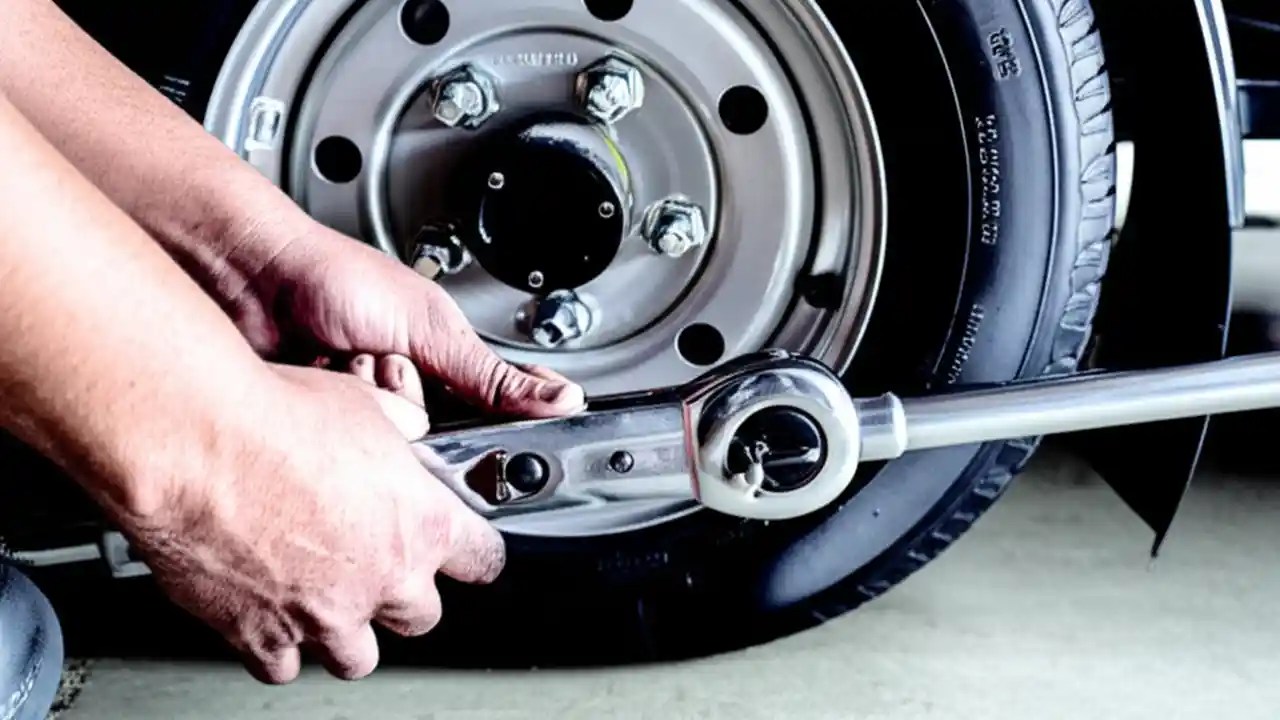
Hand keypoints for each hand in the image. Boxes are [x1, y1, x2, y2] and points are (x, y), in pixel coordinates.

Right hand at [118, 362, 501, 683]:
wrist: (195, 442)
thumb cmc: (273, 417)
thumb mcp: (363, 402)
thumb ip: (397, 431)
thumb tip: (406, 426)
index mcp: (423, 524)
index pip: (482, 560)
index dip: (474, 554)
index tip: (467, 552)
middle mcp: (381, 578)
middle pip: (421, 616)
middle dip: (405, 595)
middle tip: (382, 566)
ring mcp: (323, 615)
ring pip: (357, 657)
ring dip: (347, 631)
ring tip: (327, 597)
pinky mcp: (261, 635)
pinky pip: (283, 666)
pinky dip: (280, 647)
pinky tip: (272, 613)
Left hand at [226, 214, 583, 416]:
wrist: (252, 282)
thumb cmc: (335, 279)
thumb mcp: (430, 326)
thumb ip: (493, 376)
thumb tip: (560, 399)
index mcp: (450, 362)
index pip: (502, 409)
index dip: (509, 425)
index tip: (519, 439)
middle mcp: (414, 392)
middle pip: (446, 440)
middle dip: (415, 406)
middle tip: (392, 366)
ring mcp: (372, 413)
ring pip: (399, 451)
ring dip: (371, 407)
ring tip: (347, 361)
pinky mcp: (332, 432)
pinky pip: (352, 452)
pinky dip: (336, 418)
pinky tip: (322, 382)